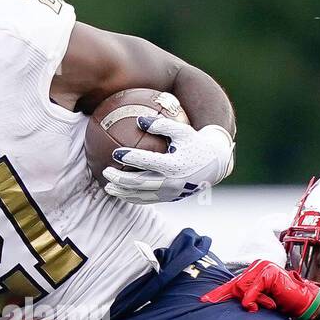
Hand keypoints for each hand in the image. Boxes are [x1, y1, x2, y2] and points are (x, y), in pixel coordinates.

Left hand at [103, 116, 233, 203]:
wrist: (214, 165)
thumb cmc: (195, 143)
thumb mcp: (182, 131)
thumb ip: (161, 124)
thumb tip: (138, 120)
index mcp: (175, 165)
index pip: (149, 162)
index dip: (131, 158)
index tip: (115, 152)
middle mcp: (172, 182)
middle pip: (140, 183)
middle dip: (121, 178)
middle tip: (106, 171)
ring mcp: (170, 193)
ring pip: (141, 195)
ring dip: (123, 192)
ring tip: (108, 186)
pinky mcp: (169, 199)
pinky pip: (147, 200)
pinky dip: (132, 197)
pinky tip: (121, 192)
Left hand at [201, 259, 319, 319]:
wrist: (302, 303)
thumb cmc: (282, 302)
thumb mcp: (259, 300)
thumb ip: (245, 297)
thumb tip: (230, 301)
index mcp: (253, 272)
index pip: (232, 283)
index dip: (218, 293)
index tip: (204, 301)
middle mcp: (256, 266)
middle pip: (234, 285)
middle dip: (236, 298)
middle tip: (241, 306)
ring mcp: (262, 267)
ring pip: (241, 288)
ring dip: (253, 301)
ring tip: (269, 304)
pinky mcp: (268, 272)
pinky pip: (252, 289)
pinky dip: (253, 299)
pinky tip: (264, 304)